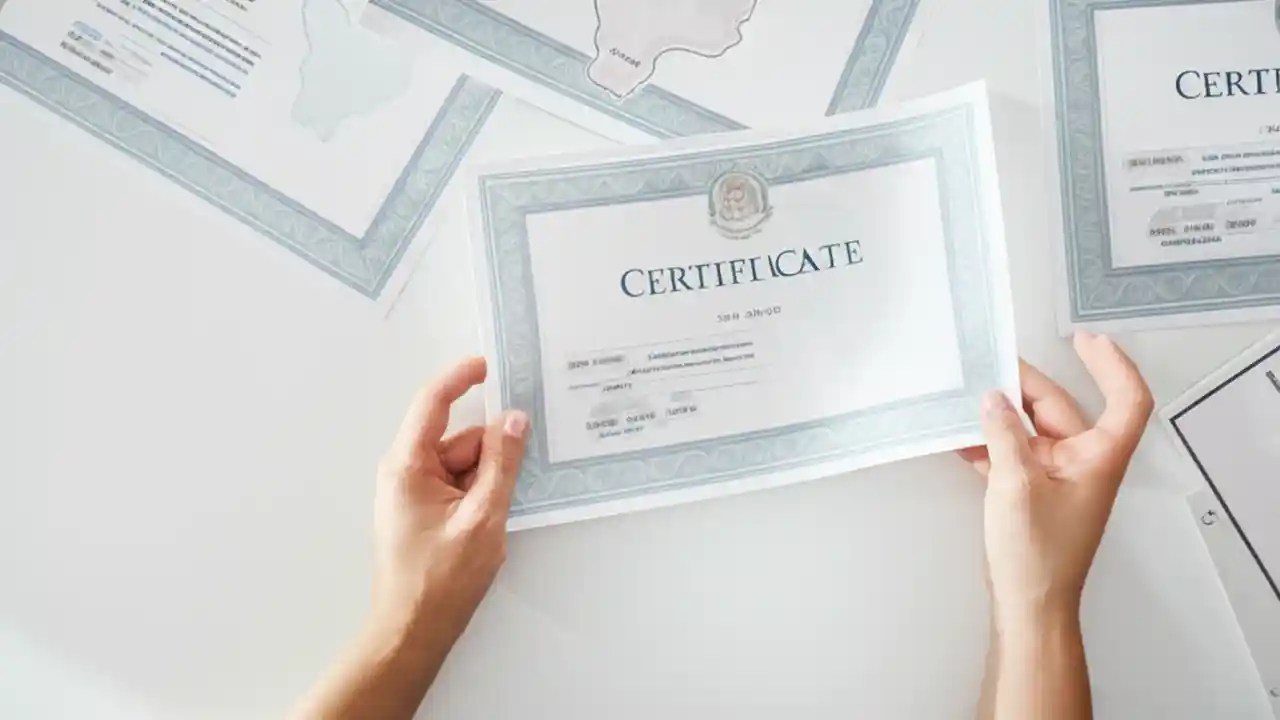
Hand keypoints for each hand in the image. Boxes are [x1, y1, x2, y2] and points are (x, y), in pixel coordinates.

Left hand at [294, 357, 528, 719]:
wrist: (412, 631)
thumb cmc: (440, 580)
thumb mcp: (483, 517)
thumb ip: (502, 464)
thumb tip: (515, 420)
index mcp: (407, 464)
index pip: (432, 402)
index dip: (461, 377)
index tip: (489, 364)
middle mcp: (404, 471)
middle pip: (458, 437)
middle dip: (491, 451)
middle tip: (517, 476)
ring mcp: (412, 492)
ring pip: (462, 463)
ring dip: (487, 477)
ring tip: (497, 515)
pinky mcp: (422, 510)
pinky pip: (458, 484)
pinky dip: (479, 492)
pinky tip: (492, 518)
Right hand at [960, 332, 1153, 622]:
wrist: (1029, 605)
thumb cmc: (1038, 555)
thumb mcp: (1016, 484)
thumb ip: (1004, 434)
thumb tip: (993, 399)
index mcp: (1099, 457)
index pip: (1126, 399)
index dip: (1110, 365)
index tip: (1084, 340)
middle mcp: (1083, 461)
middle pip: (1060, 406)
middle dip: (1023, 387)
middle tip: (986, 367)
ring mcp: (1057, 476)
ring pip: (1030, 428)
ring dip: (1000, 415)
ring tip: (965, 400)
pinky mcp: (1032, 490)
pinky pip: (1013, 452)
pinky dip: (989, 442)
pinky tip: (959, 437)